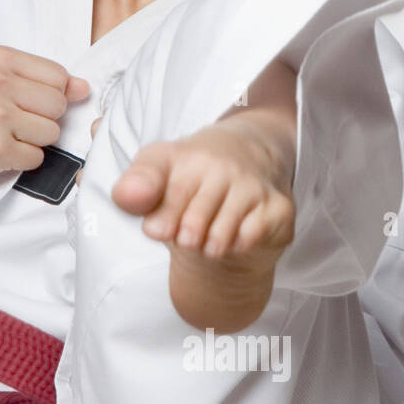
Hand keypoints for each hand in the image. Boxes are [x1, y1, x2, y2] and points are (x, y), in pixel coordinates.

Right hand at [0, 46, 89, 219]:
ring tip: (4, 136)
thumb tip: (84, 88)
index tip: (22, 101)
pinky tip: (0, 152)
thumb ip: (42, 79)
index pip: (58, 76)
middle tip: (11, 122)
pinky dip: (23, 160)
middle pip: (58, 105)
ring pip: (52, 133)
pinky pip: (37, 158)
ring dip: (33, 141)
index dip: (48, 95)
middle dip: (42, 119)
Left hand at [111, 115, 295, 260]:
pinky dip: (236, 246)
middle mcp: (221, 165)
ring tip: (208, 234)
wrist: (247, 166)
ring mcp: (252, 185)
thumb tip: (125, 196)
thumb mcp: (156, 172)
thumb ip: (135, 185)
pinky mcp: (278, 207)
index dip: (160, 221)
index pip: (164, 194)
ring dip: (209, 247)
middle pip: (191, 227)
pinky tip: (235, 232)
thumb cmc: (191, 177)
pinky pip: (248, 242)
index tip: (156, 231)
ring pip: (219, 239)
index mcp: (184, 155)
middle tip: (187, 234)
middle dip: (184, 239)